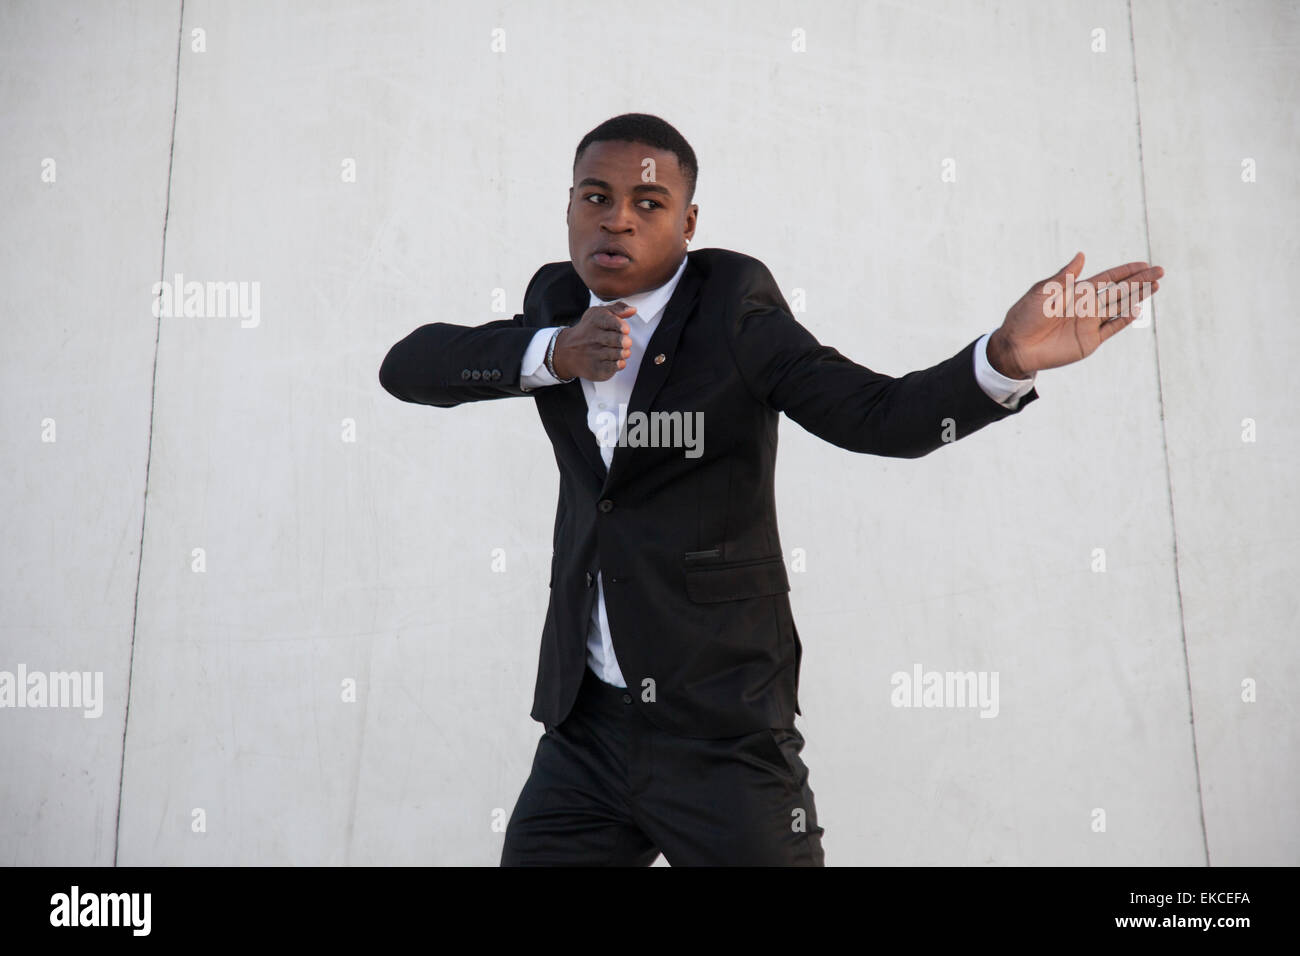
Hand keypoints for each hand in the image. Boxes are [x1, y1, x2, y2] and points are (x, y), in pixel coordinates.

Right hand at [552, 302, 634, 380]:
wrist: (567, 351)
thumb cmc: (588, 330)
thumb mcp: (598, 314)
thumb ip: (618, 309)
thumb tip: (633, 310)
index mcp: (595, 321)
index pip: (608, 321)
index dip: (619, 325)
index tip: (626, 329)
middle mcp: (592, 337)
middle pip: (612, 339)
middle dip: (622, 341)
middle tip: (627, 342)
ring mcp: (593, 354)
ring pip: (613, 354)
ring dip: (623, 353)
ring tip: (625, 352)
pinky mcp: (595, 368)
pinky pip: (609, 368)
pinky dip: (618, 365)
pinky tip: (620, 362)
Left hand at [989, 252, 1163, 378]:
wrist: (1016, 346)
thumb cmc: (1025, 316)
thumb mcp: (1044, 291)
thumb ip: (1065, 276)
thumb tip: (1082, 255)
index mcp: (1076, 291)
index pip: (1108, 278)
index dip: (1126, 271)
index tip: (1144, 265)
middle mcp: (1086, 306)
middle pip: (1119, 291)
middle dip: (1139, 281)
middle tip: (1160, 272)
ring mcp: (1089, 324)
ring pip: (1119, 308)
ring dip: (1137, 297)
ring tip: (1156, 286)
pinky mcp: (1088, 341)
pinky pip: (1111, 329)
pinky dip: (1124, 320)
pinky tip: (1137, 310)